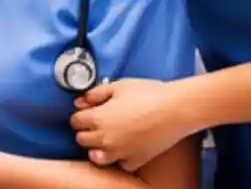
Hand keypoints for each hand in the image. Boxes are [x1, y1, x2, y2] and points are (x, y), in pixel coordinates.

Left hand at [70, 78, 196, 170]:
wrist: (176, 109)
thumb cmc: (149, 94)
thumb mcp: (117, 86)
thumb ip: (94, 94)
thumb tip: (80, 101)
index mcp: (98, 118)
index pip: (75, 121)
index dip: (80, 115)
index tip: (88, 112)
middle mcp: (105, 139)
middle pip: (82, 140)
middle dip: (86, 131)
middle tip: (97, 123)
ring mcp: (120, 152)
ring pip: (96, 157)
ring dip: (98, 148)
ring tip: (107, 138)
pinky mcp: (136, 160)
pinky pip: (121, 164)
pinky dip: (121, 158)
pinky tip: (126, 147)